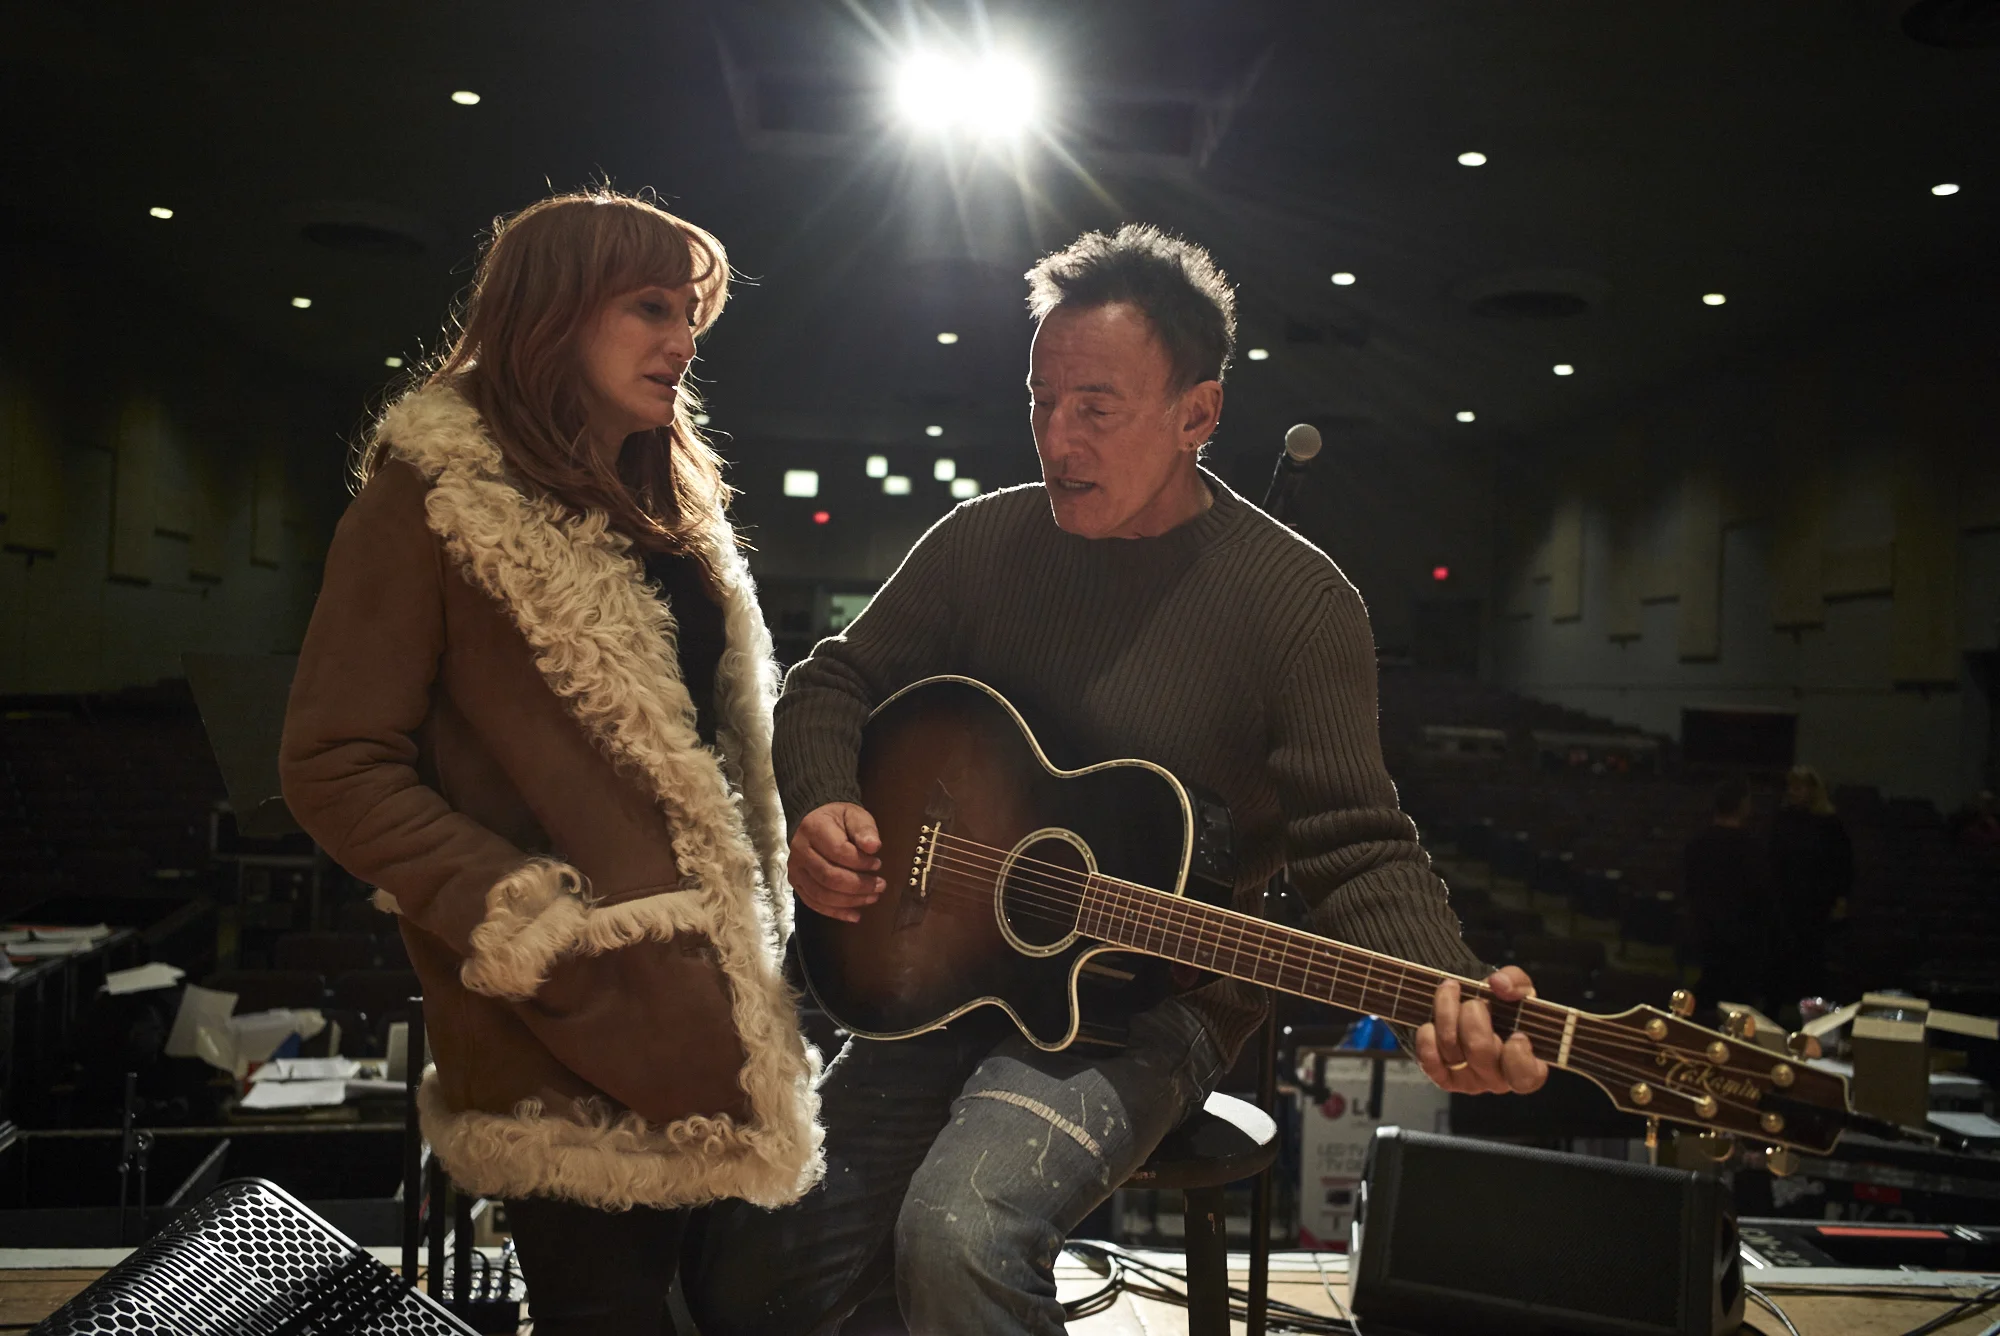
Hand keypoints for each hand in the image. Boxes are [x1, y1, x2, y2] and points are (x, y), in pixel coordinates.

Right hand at [789, 802, 884, 922]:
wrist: (814, 821)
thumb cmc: (838, 819)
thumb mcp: (854, 815)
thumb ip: (864, 829)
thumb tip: (874, 846)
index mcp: (813, 828)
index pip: (838, 851)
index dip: (860, 862)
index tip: (878, 864)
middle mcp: (799, 850)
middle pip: (828, 876)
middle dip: (858, 885)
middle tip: (880, 886)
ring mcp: (795, 869)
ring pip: (821, 894)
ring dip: (849, 901)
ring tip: (872, 898)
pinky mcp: (796, 883)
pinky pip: (814, 903)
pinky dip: (835, 912)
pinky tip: (854, 915)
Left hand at [1414, 967, 1549, 1094]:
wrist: (1470, 1013)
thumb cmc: (1501, 1008)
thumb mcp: (1517, 990)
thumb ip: (1516, 982)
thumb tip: (1499, 984)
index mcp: (1526, 1064)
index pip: (1526, 1076)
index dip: (1518, 1056)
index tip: (1516, 1034)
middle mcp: (1499, 1079)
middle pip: (1480, 1050)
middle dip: (1472, 1015)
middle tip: (1474, 1001)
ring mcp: (1471, 1081)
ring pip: (1451, 1049)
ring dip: (1446, 1013)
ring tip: (1450, 991)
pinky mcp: (1445, 1080)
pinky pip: (1429, 1061)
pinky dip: (1427, 1037)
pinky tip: (1431, 1023)